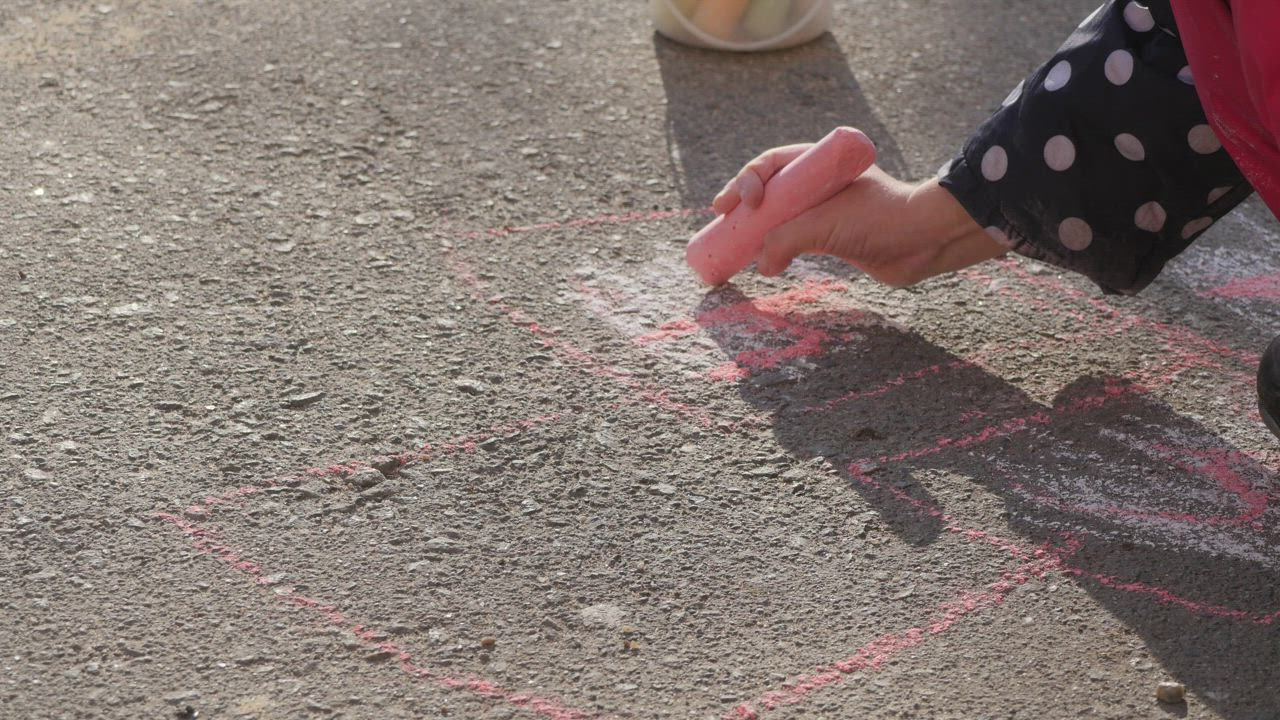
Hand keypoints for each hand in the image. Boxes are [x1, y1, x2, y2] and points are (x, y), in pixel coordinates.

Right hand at [712, 145, 1006, 286]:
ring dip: (755, 228)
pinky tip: (760, 263)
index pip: (773, 164)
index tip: (744, 202)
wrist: (924, 241)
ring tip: (731, 243)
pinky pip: (791, 241)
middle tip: (720, 217)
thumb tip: (761, 265)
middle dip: (742, 202)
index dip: (749, 180)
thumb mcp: (825, 225)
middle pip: (770, 187)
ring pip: (778, 215)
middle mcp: (819, 184)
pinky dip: (773, 250)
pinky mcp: (830, 238)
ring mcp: (824, 211)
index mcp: (820, 164)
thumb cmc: (880, 220)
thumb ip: (786, 241)